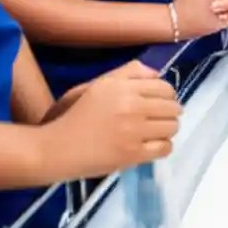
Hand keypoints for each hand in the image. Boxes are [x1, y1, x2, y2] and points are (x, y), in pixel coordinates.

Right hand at [40, 62, 180, 180]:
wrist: (55, 149)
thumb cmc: (73, 116)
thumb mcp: (96, 86)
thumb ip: (127, 74)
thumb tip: (157, 74)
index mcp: (121, 87)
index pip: (164, 87)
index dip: (166, 95)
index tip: (159, 103)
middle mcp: (131, 106)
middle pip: (173, 107)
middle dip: (169, 112)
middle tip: (156, 119)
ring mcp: (133, 131)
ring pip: (172, 127)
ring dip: (166, 129)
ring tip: (153, 132)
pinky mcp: (132, 154)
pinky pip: (165, 148)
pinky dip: (162, 147)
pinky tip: (150, 146)